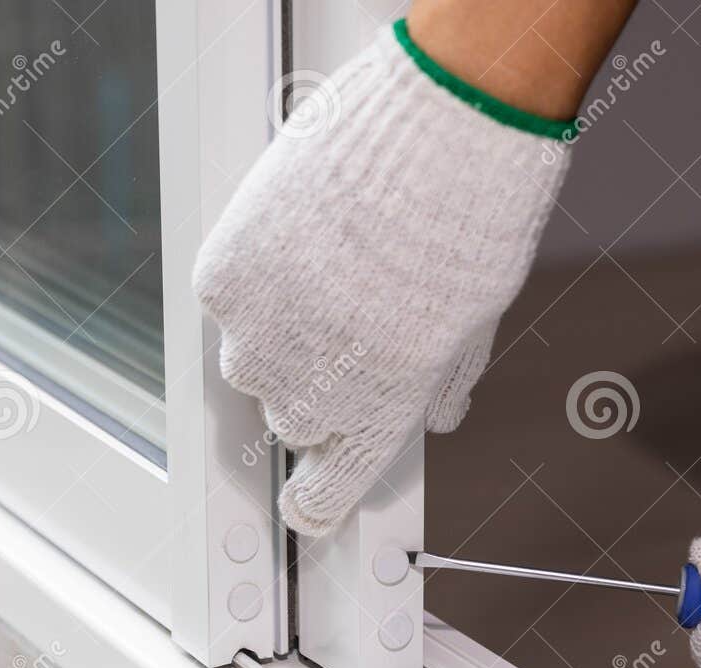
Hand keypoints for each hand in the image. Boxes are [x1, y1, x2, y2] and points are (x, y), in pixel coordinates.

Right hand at [193, 22, 571, 535]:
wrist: (438, 132)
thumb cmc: (472, 223)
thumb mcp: (477, 320)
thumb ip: (443, 380)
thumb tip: (437, 413)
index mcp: (380, 414)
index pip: (326, 495)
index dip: (316, 502)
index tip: (308, 504)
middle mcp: (311, 391)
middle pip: (294, 423)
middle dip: (317, 392)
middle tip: (346, 333)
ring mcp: (258, 335)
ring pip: (250, 363)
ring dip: (277, 337)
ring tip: (323, 274)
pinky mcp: (224, 276)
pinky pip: (228, 298)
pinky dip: (254, 278)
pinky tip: (295, 238)